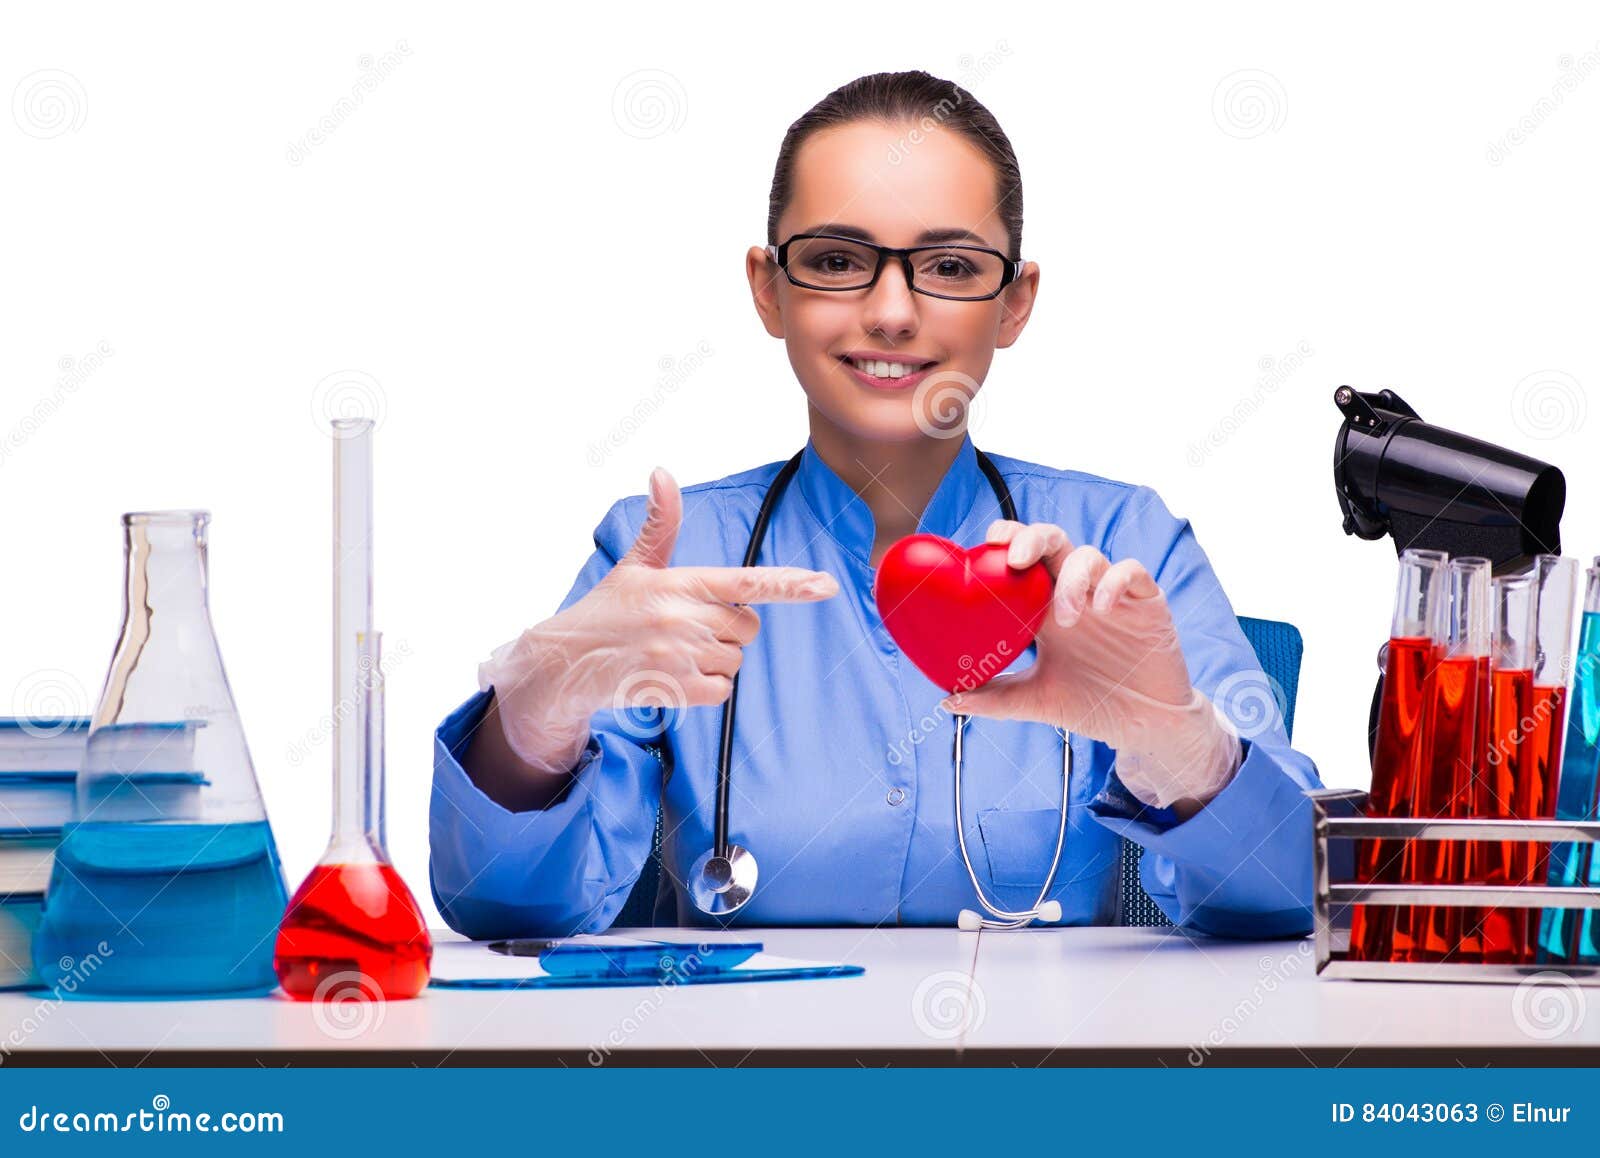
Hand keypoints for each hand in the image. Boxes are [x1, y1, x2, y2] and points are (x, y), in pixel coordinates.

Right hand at [480, 466, 839, 774]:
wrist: (566, 665)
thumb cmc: (607, 612)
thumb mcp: (633, 565)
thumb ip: (661, 524)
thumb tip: (662, 473)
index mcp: (679, 582)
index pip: (746, 581)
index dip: (790, 584)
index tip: (827, 585)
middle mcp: (682, 617)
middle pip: (747, 627)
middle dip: (728, 630)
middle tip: (687, 628)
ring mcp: (680, 655)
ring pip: (734, 660)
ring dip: (713, 660)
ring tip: (673, 653)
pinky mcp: (676, 689)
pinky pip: (722, 690)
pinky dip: (706, 688)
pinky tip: (674, 677)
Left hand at [940, 520, 1239, 813]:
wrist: (1143, 726)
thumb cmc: (1089, 705)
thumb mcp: (1034, 701)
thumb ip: (993, 698)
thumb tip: (947, 700)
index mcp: (1046, 607)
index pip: (1024, 557)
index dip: (1006, 540)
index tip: (985, 547)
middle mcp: (1076, 592)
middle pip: (1053, 540)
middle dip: (1032, 537)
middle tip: (1016, 559)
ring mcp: (1112, 595)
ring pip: (1091, 555)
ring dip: (1072, 579)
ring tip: (1067, 618)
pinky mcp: (1147, 603)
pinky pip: (1132, 572)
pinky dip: (1113, 581)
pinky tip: (1100, 607)